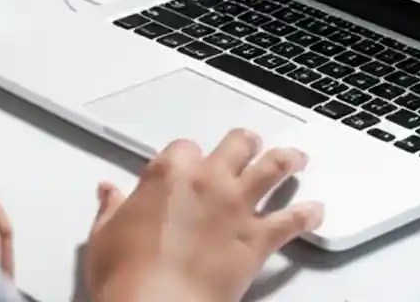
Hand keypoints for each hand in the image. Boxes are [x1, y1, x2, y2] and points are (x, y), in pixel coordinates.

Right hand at [84, 129, 323, 301]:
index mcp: (168, 175)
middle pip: (237, 145)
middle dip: (245, 142)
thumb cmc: (127, 276)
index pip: (183, 147)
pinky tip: (316, 211)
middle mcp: (207, 182)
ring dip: (286, 160)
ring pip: (272, 169)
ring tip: (295, 157)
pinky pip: (291, 221)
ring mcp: (236, 208)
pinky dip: (306, 215)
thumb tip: (106, 192)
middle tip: (249, 143)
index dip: (187, 155)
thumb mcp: (103, 237)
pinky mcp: (257, 240)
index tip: (188, 163)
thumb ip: (111, 209)